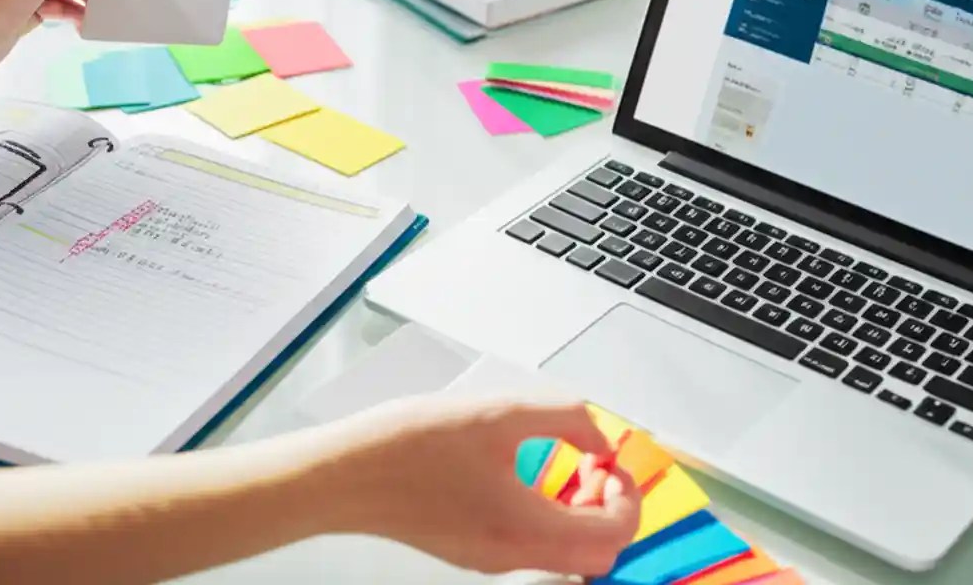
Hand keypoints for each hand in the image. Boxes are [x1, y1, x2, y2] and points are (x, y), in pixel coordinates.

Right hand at [336, 397, 640, 575]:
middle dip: (609, 510)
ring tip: (562, 469)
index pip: (613, 534)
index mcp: (528, 528)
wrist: (345, 474)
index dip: (627, 496)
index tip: (610, 461)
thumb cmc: (408, 447)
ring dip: (581, 515)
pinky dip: (550, 519)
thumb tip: (599, 437)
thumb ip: (564, 418)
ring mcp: (491, 560)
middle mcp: (513, 556)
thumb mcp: (499, 412)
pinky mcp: (472, 552)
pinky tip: (525, 478)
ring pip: (566, 556)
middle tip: (593, 467)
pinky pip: (533, 547)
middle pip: (596, 556)